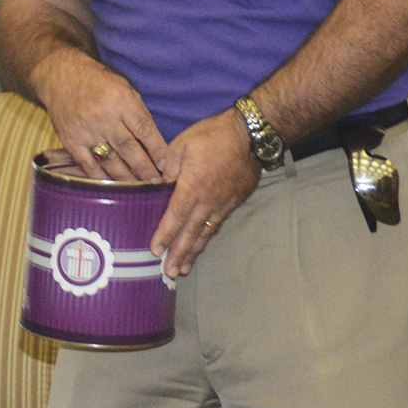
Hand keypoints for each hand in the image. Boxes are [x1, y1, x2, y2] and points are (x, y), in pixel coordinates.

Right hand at [31, 51, 168, 180]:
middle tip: (156, 183)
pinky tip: (112, 185)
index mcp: (121, 101)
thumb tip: (153, 144)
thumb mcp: (124, 89)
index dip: (158, 150)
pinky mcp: (70, 140)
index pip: (145, 130)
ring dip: (127, 177)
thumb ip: (137, 114)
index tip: (167, 165)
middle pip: (129, 149)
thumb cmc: (98, 83)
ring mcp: (85, 130)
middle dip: (145, 169)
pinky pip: (87, 164)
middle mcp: (103, 117)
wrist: (61, 77)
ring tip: (138, 187)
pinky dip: (101, 177)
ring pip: (110, 160)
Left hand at [149, 110, 260, 278]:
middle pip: (190, 232)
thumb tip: (157, 186)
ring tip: (183, 269)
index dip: (165, 235)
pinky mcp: (234, 202)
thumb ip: (168, 168)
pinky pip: (216, 225)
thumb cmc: (214, 135)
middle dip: (178, 254)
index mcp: (192, 186)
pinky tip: (200, 247)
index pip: (175, 215)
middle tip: (168, 273)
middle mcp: (208, 200)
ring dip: (193, 252)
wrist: (252, 135)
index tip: (155, 251)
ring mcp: (223, 203)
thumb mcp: (182, 145)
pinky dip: (207, 238)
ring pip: (205, 233)